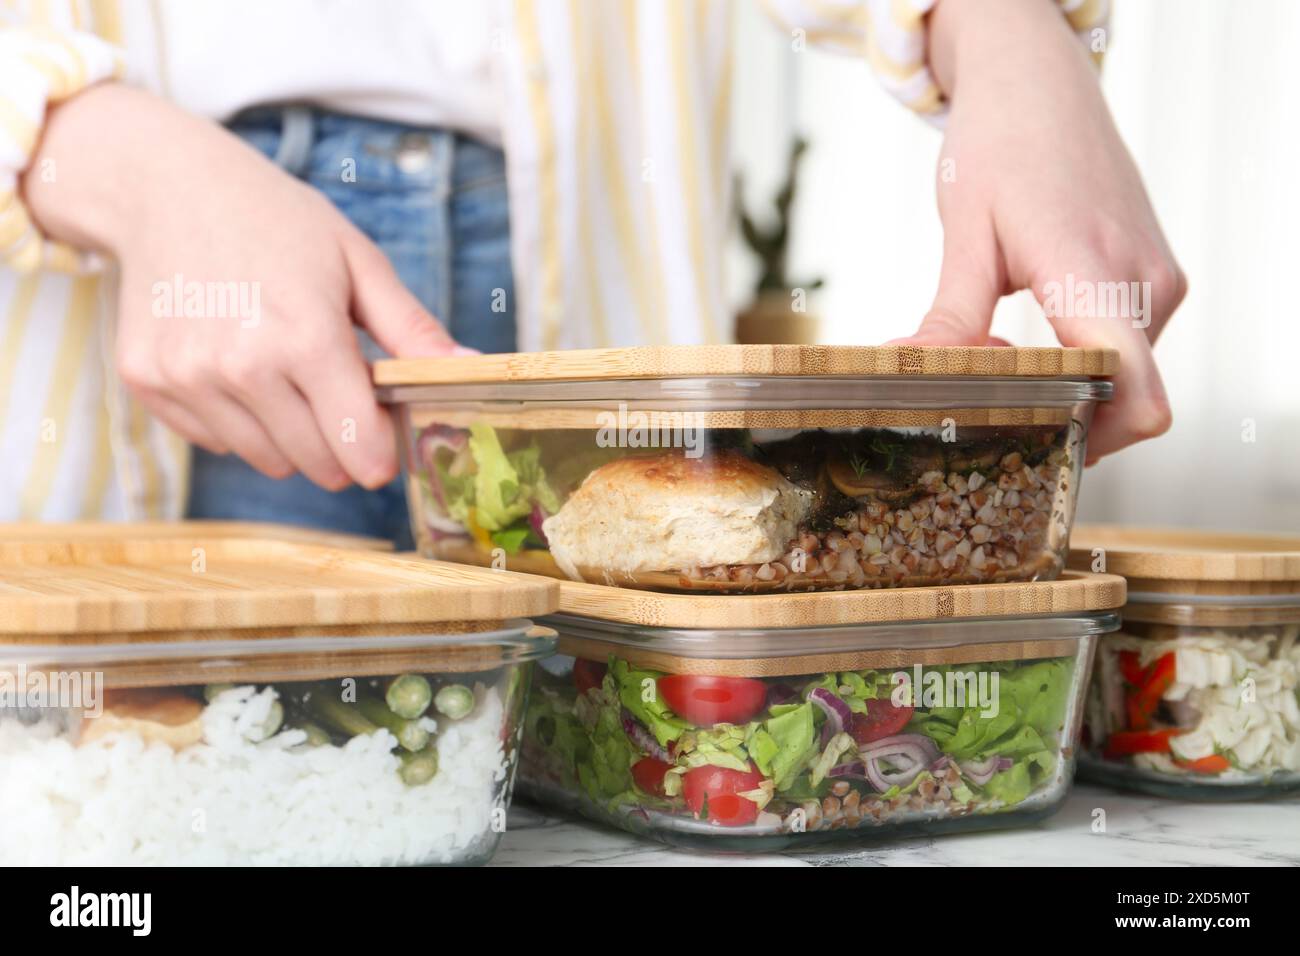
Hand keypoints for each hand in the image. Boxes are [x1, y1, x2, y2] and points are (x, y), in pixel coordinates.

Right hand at [22, 83, 459, 488]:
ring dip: (290, 436)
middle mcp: (243, 367)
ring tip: (285, 372)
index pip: (360, 449)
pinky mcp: (150, 383)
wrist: (166, 186)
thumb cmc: (276, 220)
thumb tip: (473, 367)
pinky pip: (215, 441)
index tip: (386, 438)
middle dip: (341, 446)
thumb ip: (412, 329)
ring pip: (267, 460)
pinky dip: (237, 420)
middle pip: (318, 465)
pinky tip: (236, 365)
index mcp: (307, 338)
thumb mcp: (358, 262)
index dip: (383, 453)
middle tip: (339, 396)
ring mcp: (189, 378)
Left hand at [903, 0, 1186, 462]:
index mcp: (1092, 272)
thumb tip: (910, 375)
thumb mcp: (964, 235)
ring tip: (991, 348)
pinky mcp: (1153, 280)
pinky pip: (1124, 348)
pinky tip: (1021, 332)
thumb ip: (951, 318)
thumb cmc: (1001, 146)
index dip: (1091, 443)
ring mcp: (1157, 282)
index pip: (1134, 391)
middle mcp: (1144, 284)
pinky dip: (1076, 360)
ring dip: (1062, 385)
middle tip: (979, 392)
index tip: (1025, 446)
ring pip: (1124, 377)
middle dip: (1055, 415)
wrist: (1039, 85)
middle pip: (1125, 399)